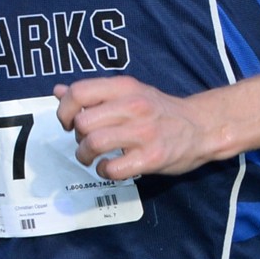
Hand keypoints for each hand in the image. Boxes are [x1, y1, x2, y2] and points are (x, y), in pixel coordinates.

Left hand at [54, 77, 212, 179]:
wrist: (201, 126)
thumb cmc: (160, 110)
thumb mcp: (129, 92)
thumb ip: (95, 93)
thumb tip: (58, 90)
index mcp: (125, 87)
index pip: (79, 92)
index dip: (65, 110)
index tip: (69, 122)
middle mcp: (133, 106)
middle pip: (83, 123)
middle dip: (77, 137)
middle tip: (85, 142)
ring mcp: (143, 132)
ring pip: (94, 144)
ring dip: (85, 156)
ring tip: (92, 158)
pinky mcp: (151, 157)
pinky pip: (113, 168)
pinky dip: (105, 171)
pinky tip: (110, 168)